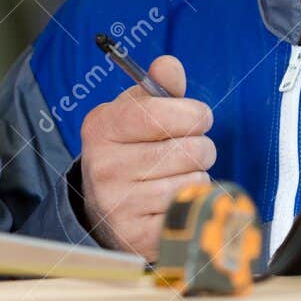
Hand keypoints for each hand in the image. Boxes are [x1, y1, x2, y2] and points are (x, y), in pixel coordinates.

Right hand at [78, 55, 215, 259]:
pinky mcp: (138, 234)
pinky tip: (171, 200)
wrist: (104, 208)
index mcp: (101, 127)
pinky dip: (190, 202)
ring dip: (196, 176)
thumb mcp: (134, 113)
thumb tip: (169, 65)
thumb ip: (157, 87)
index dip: (192, 113)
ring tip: (174, 176)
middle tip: (185, 150)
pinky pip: (190, 207)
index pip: (160, 113)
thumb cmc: (129, 150)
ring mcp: (119, 203)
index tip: (197, 117)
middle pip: (189, 148)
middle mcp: (104, 166)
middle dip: (200, 147)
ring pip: (194, 179)